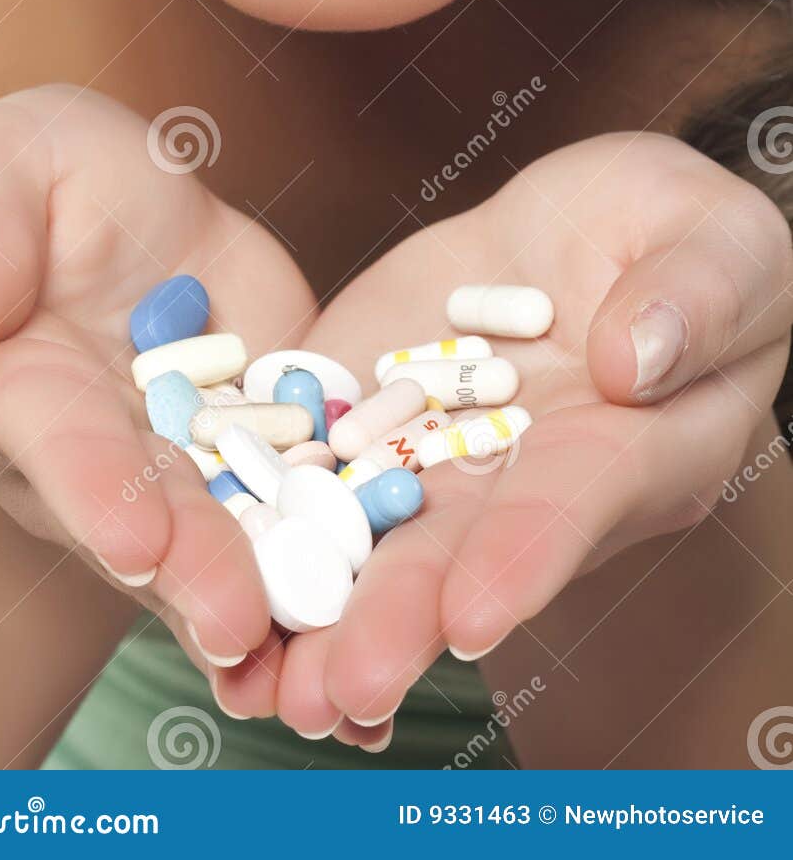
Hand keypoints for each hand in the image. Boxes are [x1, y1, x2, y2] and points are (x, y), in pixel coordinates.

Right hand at [0, 84, 316, 668]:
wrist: (129, 200)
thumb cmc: (31, 175)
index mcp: (19, 386)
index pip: (55, 442)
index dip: (94, 488)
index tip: (134, 541)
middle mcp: (104, 452)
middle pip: (154, 513)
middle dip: (198, 570)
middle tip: (244, 623)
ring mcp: (192, 459)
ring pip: (237, 528)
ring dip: (277, 591)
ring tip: (326, 643)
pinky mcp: (273, 442)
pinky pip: (310, 496)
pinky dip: (348, 550)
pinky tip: (394, 605)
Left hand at [209, 131, 792, 742]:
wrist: (589, 227)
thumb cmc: (683, 236)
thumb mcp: (716, 244)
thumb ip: (693, 298)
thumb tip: (637, 357)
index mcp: (633, 452)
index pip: (579, 505)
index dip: (528, 558)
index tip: (474, 615)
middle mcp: (526, 482)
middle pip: (460, 556)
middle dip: (397, 621)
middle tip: (336, 691)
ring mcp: (438, 454)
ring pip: (372, 536)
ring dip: (315, 607)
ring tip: (257, 678)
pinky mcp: (366, 411)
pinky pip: (308, 462)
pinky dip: (258, 515)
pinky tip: (200, 565)